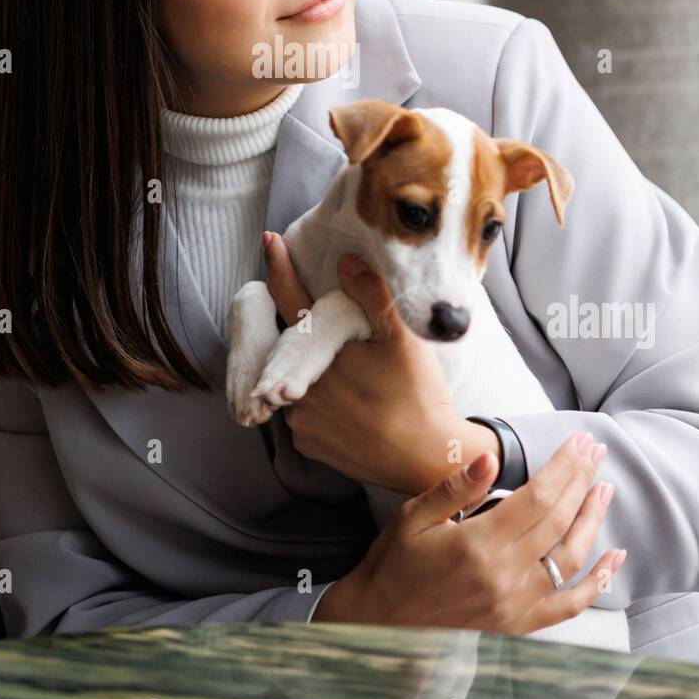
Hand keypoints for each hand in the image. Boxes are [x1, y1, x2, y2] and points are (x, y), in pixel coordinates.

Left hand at [261, 233, 499, 491]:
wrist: (428, 458)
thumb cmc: (418, 395)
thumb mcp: (401, 339)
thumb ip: (371, 295)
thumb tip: (345, 261)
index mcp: (320, 353)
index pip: (289, 297)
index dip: (279, 266)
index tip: (270, 240)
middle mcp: (299, 387)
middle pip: (286, 344)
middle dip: (298, 326)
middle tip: (331, 326)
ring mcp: (300, 419)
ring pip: (293, 379)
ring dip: (308, 367)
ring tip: (350, 374)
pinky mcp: (308, 444)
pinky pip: (302, 412)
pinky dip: (316, 400)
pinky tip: (346, 402)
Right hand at [314, 434, 626, 630]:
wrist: (380, 622)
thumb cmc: (394, 564)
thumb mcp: (413, 517)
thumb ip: (455, 488)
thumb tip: (491, 457)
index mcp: (478, 544)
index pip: (538, 497)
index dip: (564, 466)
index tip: (580, 442)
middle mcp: (504, 576)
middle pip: (559, 520)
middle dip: (582, 481)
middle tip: (596, 452)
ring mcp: (515, 604)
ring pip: (571, 558)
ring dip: (592, 520)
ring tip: (604, 490)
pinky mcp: (518, 624)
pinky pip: (569, 604)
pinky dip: (597, 582)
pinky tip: (614, 558)